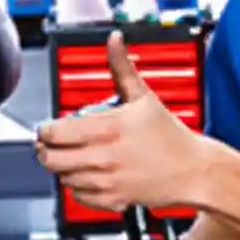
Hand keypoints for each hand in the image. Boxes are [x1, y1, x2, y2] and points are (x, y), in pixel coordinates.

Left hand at [36, 31, 215, 210]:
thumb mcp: (143, 96)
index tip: (48, 128)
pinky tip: (88, 174)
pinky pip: (79, 196)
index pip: (55, 133)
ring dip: (63, 167)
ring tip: (75, 157)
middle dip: (47, 150)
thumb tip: (114, 40)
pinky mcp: (113, 199)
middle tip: (53, 144)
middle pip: (51, 158)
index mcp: (109, 128)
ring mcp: (108, 181)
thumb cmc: (171, 136)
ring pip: (63, 178)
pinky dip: (77, 187)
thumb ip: (122, 67)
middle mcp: (105, 156)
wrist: (194, 170)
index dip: (45, 130)